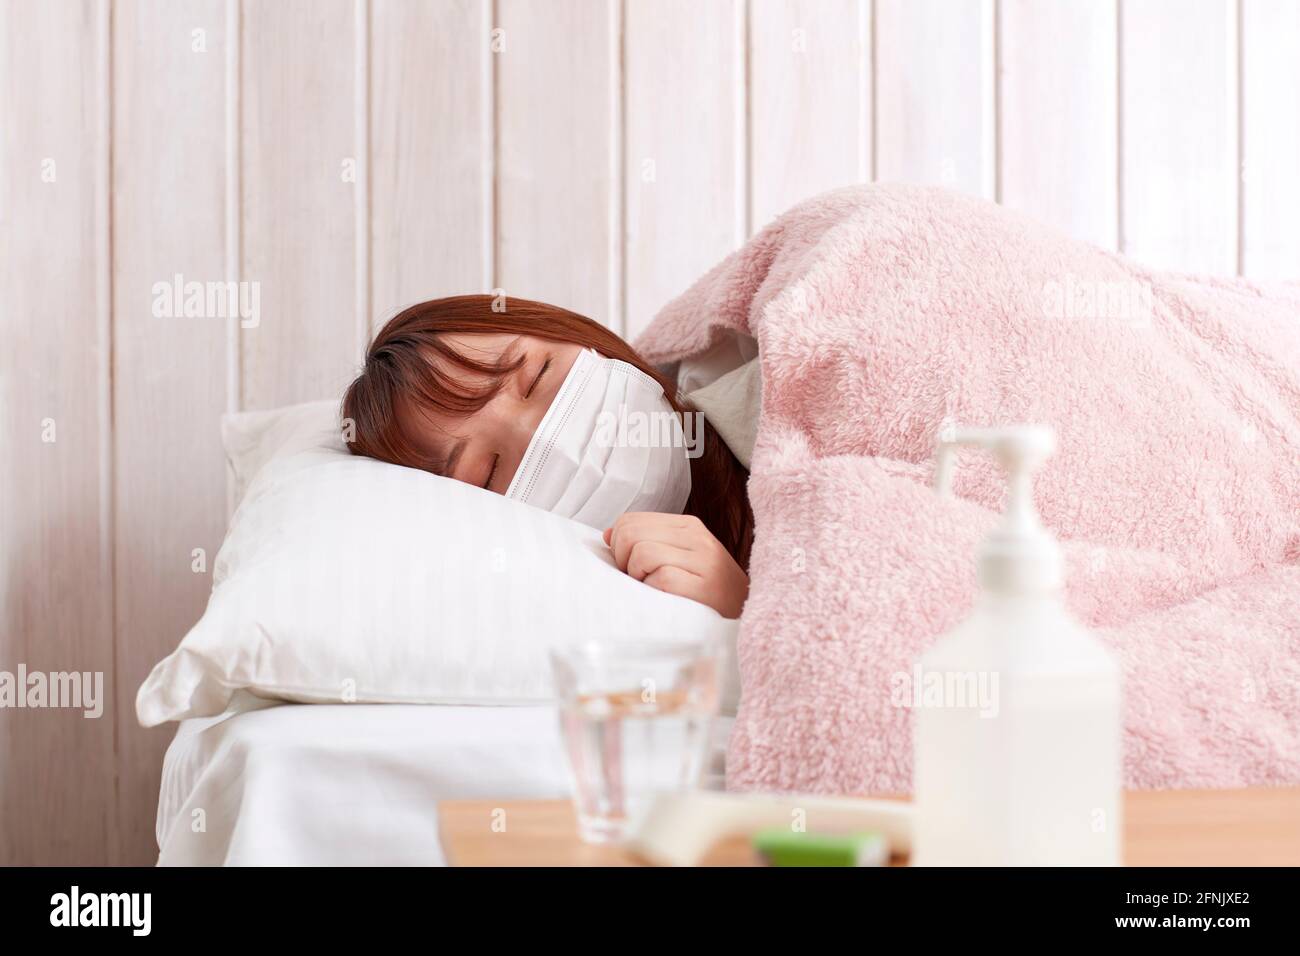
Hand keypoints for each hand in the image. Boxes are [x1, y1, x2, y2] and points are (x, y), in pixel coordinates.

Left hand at [602, 512, 748, 618]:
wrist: (746, 618)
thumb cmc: (703, 593)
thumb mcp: (677, 559)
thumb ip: (644, 543)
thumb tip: (608, 535)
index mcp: (687, 526)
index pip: (631, 520)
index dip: (620, 546)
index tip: (633, 567)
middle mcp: (697, 537)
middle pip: (631, 534)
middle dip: (624, 561)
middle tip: (641, 580)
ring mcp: (704, 561)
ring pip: (642, 553)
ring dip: (640, 578)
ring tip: (657, 590)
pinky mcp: (705, 586)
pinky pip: (660, 579)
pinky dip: (656, 593)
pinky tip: (669, 600)